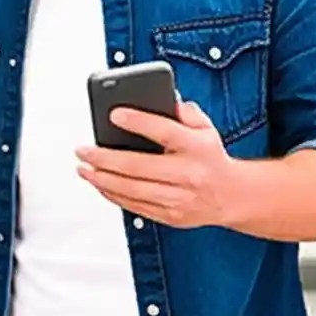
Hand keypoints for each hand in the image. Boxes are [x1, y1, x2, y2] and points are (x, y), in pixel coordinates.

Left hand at [75, 100, 235, 228]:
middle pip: (137, 166)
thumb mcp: (205, 128)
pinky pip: (134, 206)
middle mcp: (188, 174)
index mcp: (197, 148)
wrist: (233, 196)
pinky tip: (99, 184)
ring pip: (131, 190)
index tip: (114, 114)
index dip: (137, 122)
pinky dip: (112, 195)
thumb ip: (186, 112)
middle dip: (104, 158)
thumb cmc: (210, 157)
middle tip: (82, 150)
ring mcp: (179, 198)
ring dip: (101, 179)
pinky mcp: (170, 216)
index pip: (164, 131)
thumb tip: (165, 99)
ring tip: (83, 168)